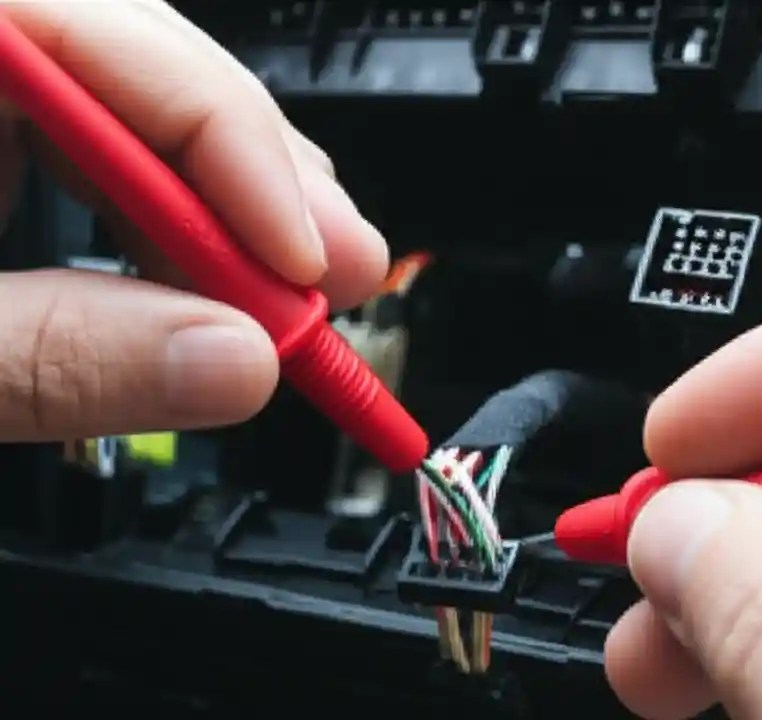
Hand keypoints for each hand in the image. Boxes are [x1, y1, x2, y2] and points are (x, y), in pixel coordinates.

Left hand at [0, 1, 387, 440]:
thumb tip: (233, 363)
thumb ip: (55, 359)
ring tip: (291, 289)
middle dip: (256, 182)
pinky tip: (211, 271)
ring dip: (225, 206)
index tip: (308, 268)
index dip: (239, 152)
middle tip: (338, 278)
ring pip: (137, 102)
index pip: (120, 43)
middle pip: (150, 67)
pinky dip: (165, 216)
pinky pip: (98, 140)